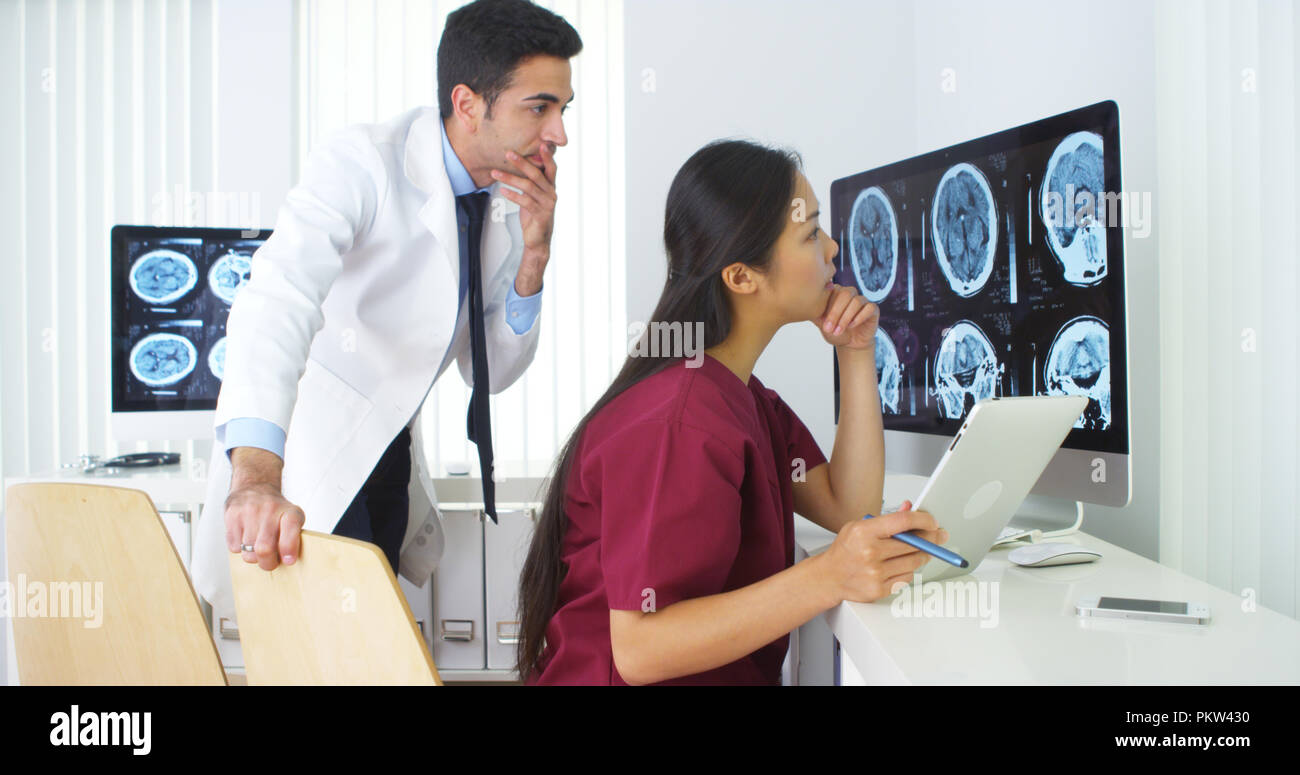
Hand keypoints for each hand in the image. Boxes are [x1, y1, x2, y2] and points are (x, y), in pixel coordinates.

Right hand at [224, 481, 304, 570]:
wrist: (255, 486)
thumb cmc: (276, 510)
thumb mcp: (293, 518)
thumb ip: (294, 538)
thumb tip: (287, 561)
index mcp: (290, 512)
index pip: (290, 530)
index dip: (289, 549)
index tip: (289, 561)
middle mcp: (270, 510)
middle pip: (265, 549)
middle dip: (267, 563)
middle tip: (269, 562)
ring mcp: (249, 512)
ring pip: (248, 552)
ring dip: (253, 557)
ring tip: (256, 548)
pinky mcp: (232, 516)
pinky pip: (234, 547)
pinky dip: (239, 549)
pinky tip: (245, 538)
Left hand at [490, 145, 556, 295]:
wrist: (538, 240)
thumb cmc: (534, 217)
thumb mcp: (533, 197)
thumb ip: (531, 183)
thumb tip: (520, 166)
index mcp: (550, 188)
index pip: (551, 168)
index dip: (547, 156)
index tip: (541, 144)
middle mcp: (551, 194)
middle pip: (537, 174)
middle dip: (522, 162)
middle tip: (508, 154)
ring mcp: (547, 205)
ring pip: (528, 187)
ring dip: (509, 178)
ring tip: (495, 173)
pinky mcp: (540, 215)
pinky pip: (524, 201)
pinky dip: (512, 195)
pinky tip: (502, 190)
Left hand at [814, 284, 878, 348]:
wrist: (849, 344)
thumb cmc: (835, 331)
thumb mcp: (821, 324)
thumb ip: (815, 314)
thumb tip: (806, 307)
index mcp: (836, 292)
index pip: (832, 291)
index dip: (827, 308)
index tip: (822, 324)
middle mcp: (850, 293)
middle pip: (845, 294)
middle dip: (836, 313)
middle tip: (829, 328)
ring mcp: (862, 300)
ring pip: (856, 301)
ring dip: (846, 318)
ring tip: (838, 331)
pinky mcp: (873, 309)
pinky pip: (869, 307)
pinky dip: (859, 317)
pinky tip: (852, 326)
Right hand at [814, 500, 949, 604]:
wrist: (829, 577)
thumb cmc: (845, 550)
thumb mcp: (859, 526)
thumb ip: (887, 518)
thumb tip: (910, 507)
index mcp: (864, 532)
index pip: (903, 521)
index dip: (924, 520)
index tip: (933, 522)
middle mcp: (870, 552)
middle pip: (914, 544)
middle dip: (931, 539)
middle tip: (938, 536)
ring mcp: (875, 573)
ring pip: (915, 562)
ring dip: (922, 556)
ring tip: (918, 551)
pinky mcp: (880, 589)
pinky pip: (907, 578)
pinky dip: (908, 571)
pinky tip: (899, 565)